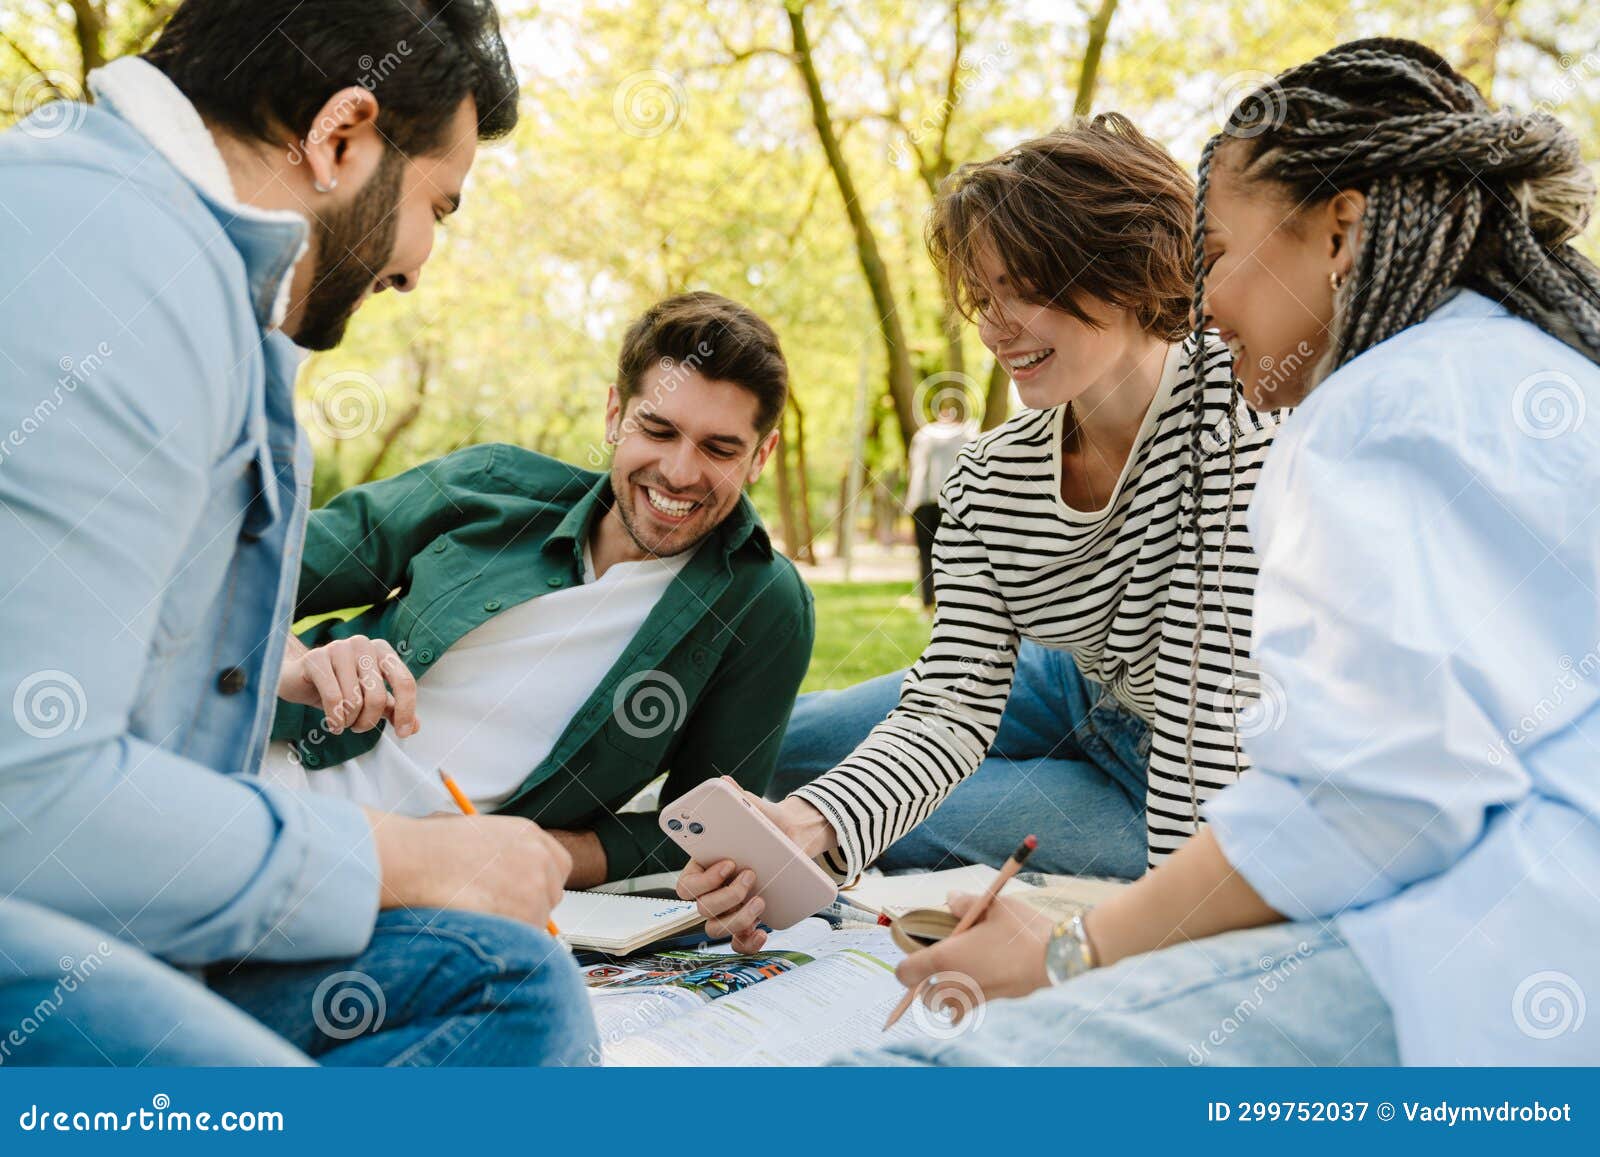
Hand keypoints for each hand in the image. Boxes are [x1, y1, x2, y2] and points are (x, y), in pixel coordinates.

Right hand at [278, 634, 417, 736]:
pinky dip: (335, 718)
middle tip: (358, 727)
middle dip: (369, 721)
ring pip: (354, 700)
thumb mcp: (368, 698)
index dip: (407, 710)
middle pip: (379, 695)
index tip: (403, 733)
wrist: (297, 678)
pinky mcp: (315, 658)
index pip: (405, 681)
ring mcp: (338, 648)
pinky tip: (333, 723)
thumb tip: (414, 726)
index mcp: (382, 650)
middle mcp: (363, 644)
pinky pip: (333, 698)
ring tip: (342, 720)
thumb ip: (392, 709)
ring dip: (349, 720)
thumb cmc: (337, 686)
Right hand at [368, 811, 571, 927]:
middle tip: (497, 909)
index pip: (557, 864)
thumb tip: (506, 875)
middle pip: (550, 894)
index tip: (524, 891)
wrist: (417, 862)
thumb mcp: (478, 833)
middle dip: (529, 905)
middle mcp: (539, 858)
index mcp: (528, 834)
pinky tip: (480, 927)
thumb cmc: (432, 849)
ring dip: (515, 924)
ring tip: (479, 916)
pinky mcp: (529, 914)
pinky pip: (526, 938)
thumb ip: (504, 852)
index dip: (540, 881)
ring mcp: (537, 886)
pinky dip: (506, 940)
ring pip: (538, 918)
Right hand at [674, 781, 833, 952]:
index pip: (684, 886)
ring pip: (717, 928)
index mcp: (702, 868)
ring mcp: (728, 911)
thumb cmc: (763, 825)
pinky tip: (763, 932)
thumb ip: (737, 799)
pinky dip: (748, 943)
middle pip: (702, 909)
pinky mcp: (747, 923)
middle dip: (727, 896)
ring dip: (738, 918)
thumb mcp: (753, 810)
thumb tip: (724, 781)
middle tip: (752, 875)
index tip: (728, 863)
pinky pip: (738, 943)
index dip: (703, 881)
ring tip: (761, 900)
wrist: (792, 839)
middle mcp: (711, 893)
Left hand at [894, 893, 1057, 1017]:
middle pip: (924, 994)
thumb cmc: (1021, 930)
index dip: (906, 964)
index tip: (915, 952)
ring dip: (943, 994)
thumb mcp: (992, 906)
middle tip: (936, 962)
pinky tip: (978, 981)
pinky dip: (964, 1001)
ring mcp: (973, 998)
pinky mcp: (992, 1004)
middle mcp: (954, 984)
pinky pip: (966, 1009)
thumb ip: (964, 904)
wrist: (1055, 957)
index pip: (905, 973)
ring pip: (944, 1005)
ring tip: (955, 974)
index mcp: (945, 958)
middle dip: (925, 981)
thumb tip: (950, 899)